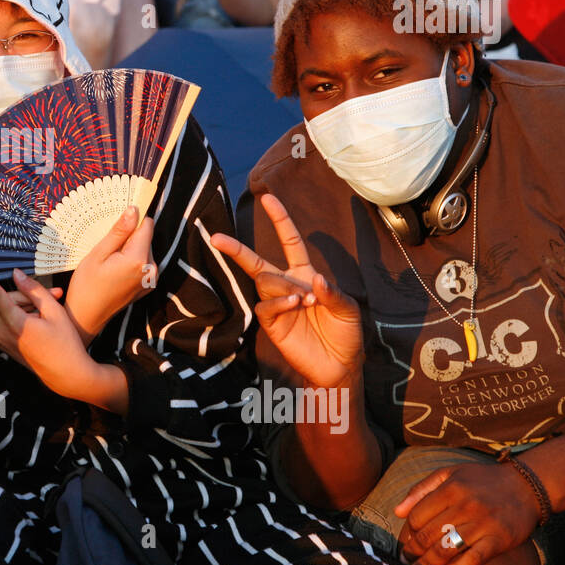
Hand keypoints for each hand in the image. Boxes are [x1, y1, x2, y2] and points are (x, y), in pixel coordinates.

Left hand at [0, 265, 126, 412]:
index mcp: (17, 323)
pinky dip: (18, 310)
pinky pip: (3, 319)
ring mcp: (0, 339)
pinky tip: (41, 314)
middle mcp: (2, 332)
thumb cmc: (65, 343)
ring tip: (54, 298)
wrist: (66, 376)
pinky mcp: (2, 343)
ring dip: (14, 299)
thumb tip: (15, 274)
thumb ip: (34, 290)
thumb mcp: (55, 312)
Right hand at [64, 206, 155, 343]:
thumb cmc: (86, 286)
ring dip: (128, 249)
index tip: (118, 221)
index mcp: (138, 260)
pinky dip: (130, 261)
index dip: (133, 218)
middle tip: (106, 248)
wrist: (86, 317)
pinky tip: (114, 270)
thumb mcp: (98, 254)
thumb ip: (119, 232)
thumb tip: (133, 210)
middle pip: (145, 237)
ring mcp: (150, 279)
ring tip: (108, 261)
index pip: (147, 225)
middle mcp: (150, 270)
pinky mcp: (147, 285)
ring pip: (143, 249)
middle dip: (128, 236)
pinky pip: (142, 263)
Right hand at [210, 193, 362, 388]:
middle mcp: (287, 285)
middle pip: (257, 261)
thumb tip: (315, 279)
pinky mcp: (272, 324)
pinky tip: (295, 304)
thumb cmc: (345, 333)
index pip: (290, 241)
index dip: (280, 219)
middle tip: (216, 238)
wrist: (339, 366)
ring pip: (264, 282)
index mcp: (305, 274)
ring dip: (283, 285)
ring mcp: (277, 304)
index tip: (268, 198)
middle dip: (236, 248)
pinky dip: (279, 302)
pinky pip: (265, 306)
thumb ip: (333, 292)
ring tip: (304, 300)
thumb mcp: (348, 308)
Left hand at [395, 462, 541, 564]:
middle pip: (429, 535)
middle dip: (413, 552)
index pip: (418, 516)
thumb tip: (397, 511)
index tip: (406, 541)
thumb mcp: (449, 474)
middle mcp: (465, 505)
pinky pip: (474, 559)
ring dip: (428, 564)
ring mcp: (483, 523)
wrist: (526, 486)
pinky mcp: (499, 539)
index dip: (408, 531)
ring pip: (447, 549)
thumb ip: (421, 490)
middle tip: (407, 561)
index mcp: (450, 488)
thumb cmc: (482, 480)